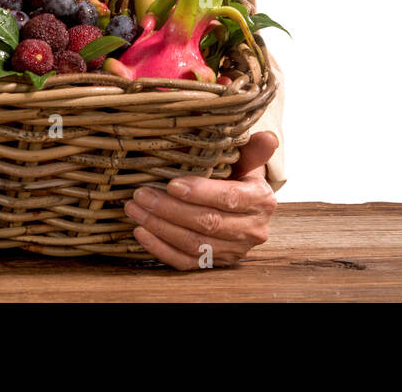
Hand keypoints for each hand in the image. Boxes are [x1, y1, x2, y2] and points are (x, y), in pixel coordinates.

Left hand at [124, 131, 278, 270]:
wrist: (244, 207)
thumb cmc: (240, 176)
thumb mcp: (247, 160)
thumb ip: (253, 149)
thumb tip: (267, 137)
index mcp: (261, 201)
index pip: (230, 199)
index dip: (200, 193)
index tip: (172, 184)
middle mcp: (252, 230)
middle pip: (208, 223)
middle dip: (170, 210)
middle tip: (141, 195)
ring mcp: (234, 251)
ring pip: (194, 244)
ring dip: (160, 228)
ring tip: (135, 209)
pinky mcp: (215, 264)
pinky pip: (186, 262)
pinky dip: (161, 249)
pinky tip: (141, 233)